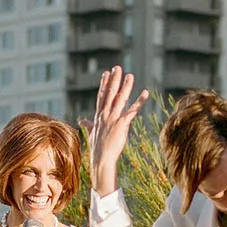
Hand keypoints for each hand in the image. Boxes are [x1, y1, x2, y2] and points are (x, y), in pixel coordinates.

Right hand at [88, 67, 148, 195]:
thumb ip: (88, 124)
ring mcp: (113, 119)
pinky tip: (145, 93)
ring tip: (130, 75)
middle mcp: (105, 115)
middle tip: (117, 67)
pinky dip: (139, 101)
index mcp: (99, 116)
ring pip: (120, 99)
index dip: (104, 84)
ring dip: (126, 86)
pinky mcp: (121, 125)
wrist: (101, 159)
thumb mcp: (91, 133)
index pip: (101, 96)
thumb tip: (81, 120)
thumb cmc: (97, 148)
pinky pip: (132, 110)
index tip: (106, 73)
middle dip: (114, 80)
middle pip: (110, 94)